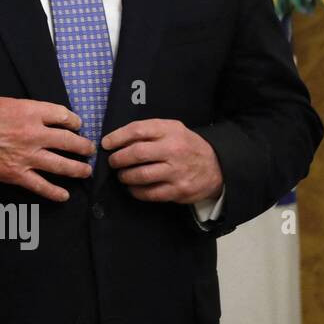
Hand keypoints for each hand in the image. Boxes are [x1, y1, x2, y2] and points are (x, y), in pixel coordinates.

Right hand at [0, 97, 93, 202]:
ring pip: (62, 166)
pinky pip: (42, 186)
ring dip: (78, 169)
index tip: (78, 126)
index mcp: (31, 113)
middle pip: (69, 141)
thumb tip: (45, 118)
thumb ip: (29, 111)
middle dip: (83, 146)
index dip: (76, 122)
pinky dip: (56, 192)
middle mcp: (34, 135)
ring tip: (86, 171)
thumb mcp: (7, 103)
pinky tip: (64, 195)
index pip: (64, 116)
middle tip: (89, 149)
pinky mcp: (17, 174)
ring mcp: (27, 157)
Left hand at [102, 119, 223, 203]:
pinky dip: (135, 191)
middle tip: (112, 162)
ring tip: (122, 175)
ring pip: (141, 175)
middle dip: (118, 159)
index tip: (106, 144)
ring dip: (124, 176)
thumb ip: (147, 130)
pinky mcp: (179, 191)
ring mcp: (177, 172)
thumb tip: (115, 139)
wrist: (217, 166)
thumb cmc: (185, 145)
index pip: (137, 130)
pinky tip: (132, 187)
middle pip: (136, 154)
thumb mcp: (171, 129)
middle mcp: (174, 150)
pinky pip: (150, 193)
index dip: (117, 137)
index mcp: (170, 131)